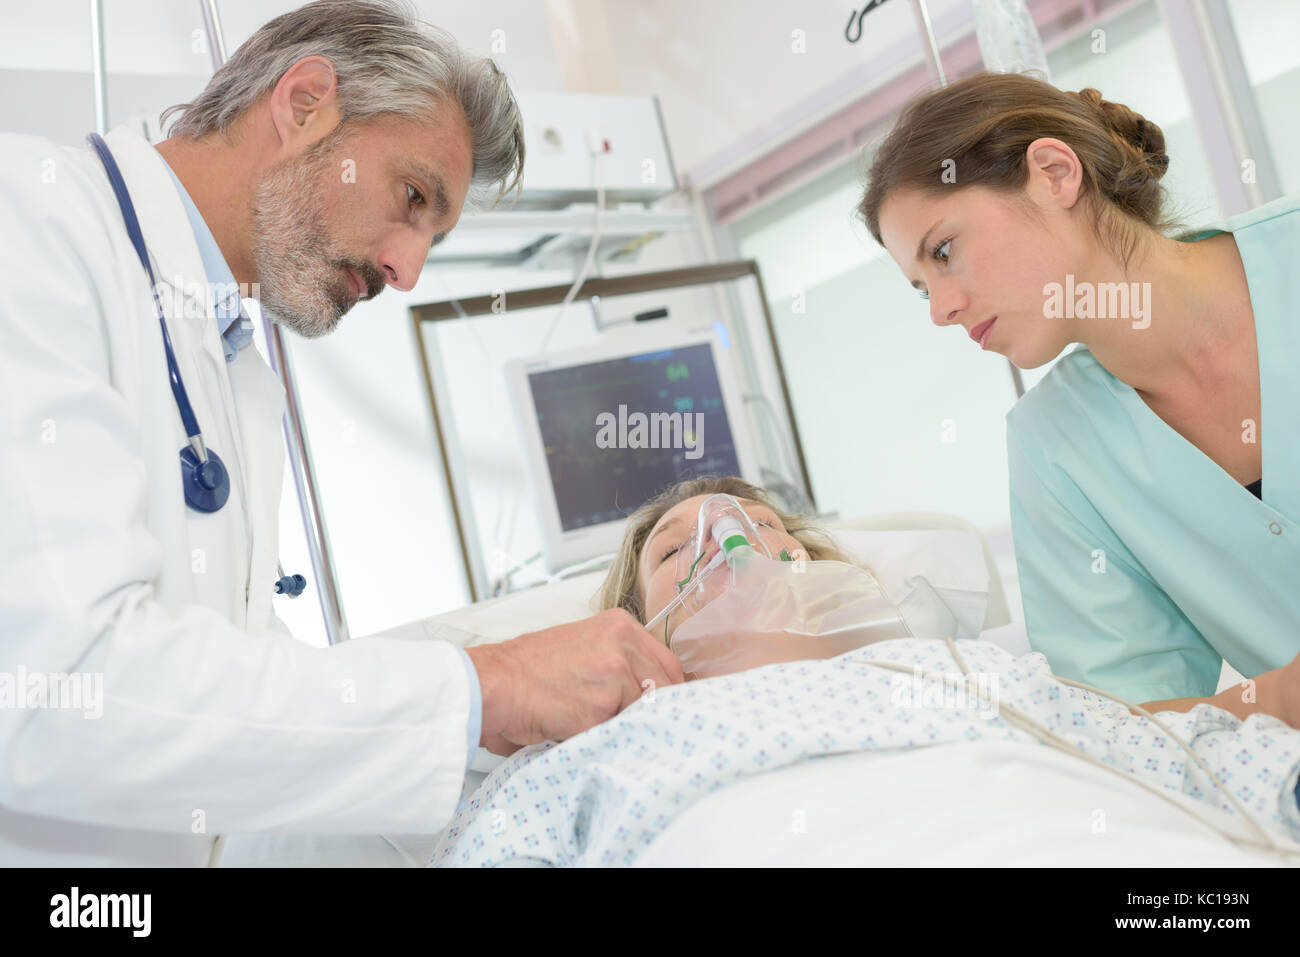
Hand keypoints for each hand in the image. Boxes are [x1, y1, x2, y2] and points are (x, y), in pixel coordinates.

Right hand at [465, 609, 683, 754]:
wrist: (494, 683)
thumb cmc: (527, 670)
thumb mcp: (582, 646)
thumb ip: (618, 660)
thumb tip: (647, 690)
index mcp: (620, 625)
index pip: (668, 665)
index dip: (665, 692)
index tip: (659, 707)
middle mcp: (623, 643)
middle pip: (667, 688)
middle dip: (651, 710)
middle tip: (629, 722)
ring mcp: (616, 673)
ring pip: (644, 712)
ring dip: (623, 724)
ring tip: (588, 722)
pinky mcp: (603, 705)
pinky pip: (620, 731)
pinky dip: (603, 738)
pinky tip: (578, 729)